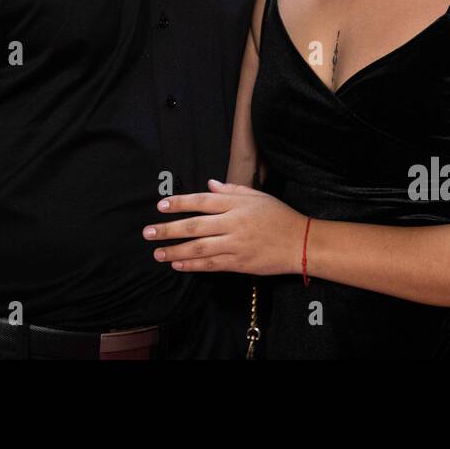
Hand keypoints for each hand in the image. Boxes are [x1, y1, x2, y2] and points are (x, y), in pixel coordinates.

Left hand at [142, 179, 307, 275]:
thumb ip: (231, 190)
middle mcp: (233, 223)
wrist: (301, 242)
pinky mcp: (239, 263)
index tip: (161, 206)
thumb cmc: (279, 216)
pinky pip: (211, 264)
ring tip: (157, 252)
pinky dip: (193, 264)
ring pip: (199, 248)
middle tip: (148, 233)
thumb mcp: (257, 196)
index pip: (202, 201)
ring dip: (175, 250)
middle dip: (168, 230)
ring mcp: (235, 245)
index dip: (179, 203)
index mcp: (236, 204)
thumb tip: (210, 184)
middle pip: (194, 226)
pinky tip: (178, 263)